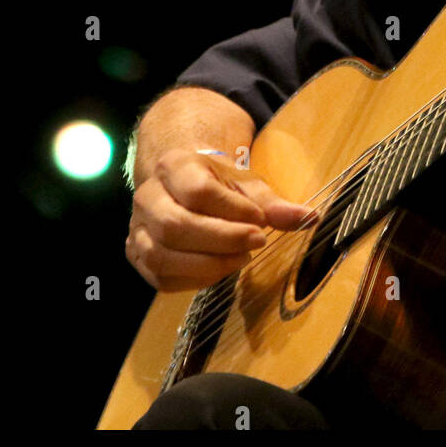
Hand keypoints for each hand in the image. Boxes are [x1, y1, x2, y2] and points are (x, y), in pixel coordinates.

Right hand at [126, 149, 314, 290]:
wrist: (184, 183)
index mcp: (173, 166)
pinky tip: (220, 270)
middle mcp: (147, 196)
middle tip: (256, 244)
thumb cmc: (219, 182)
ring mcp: (136, 228)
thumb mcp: (246, 183)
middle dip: (221, 241)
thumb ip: (273, 202)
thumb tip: (310, 217)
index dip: (233, 211)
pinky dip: (194, 280)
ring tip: (240, 260)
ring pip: (161, 257)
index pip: (198, 192)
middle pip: (175, 226)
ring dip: (207, 265)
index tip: (261, 221)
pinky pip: (160, 278)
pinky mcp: (136, 255)